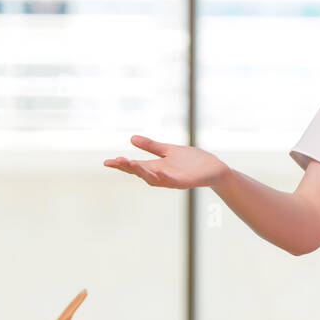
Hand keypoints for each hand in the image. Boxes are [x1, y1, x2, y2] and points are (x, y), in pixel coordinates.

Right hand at [103, 135, 226, 189]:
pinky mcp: (185, 182)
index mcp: (156, 167)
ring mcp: (173, 180)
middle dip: (128, 168)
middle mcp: (162, 175)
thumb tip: (131, 138)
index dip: (121, 165)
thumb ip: (152, 146)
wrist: (214, 168)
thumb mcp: (169, 150)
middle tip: (115, 161)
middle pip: (141, 173)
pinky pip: (173, 181)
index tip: (106, 162)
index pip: (135, 167)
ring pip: (154, 179)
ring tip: (131, 163)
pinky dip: (165, 176)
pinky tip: (158, 170)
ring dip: (142, 172)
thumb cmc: (192, 161)